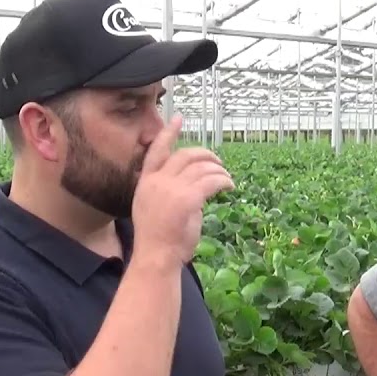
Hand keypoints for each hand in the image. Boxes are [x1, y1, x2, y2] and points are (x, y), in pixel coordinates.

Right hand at [131, 115, 234, 266]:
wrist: (155, 257)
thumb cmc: (158, 241)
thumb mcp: (155, 209)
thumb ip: (170, 192)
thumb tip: (192, 186)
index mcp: (145, 182)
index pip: (156, 151)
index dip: (169, 133)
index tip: (178, 119)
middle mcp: (157, 181)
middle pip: (185, 155)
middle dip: (205, 155)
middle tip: (218, 161)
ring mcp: (171, 189)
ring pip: (201, 168)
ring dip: (218, 170)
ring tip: (227, 178)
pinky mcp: (187, 199)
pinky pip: (211, 181)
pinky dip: (224, 181)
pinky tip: (230, 186)